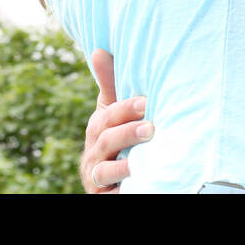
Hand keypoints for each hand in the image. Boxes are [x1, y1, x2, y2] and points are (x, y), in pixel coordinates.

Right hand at [79, 49, 152, 193]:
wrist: (109, 179)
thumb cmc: (117, 138)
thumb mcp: (112, 112)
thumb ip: (110, 85)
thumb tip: (99, 50)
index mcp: (98, 126)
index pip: (109, 114)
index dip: (126, 108)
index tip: (147, 102)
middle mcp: (93, 150)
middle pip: (107, 139)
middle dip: (128, 132)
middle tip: (151, 127)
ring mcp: (96, 174)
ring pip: (105, 168)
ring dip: (123, 164)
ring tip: (142, 159)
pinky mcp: (101, 194)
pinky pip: (108, 192)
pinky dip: (120, 187)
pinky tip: (136, 180)